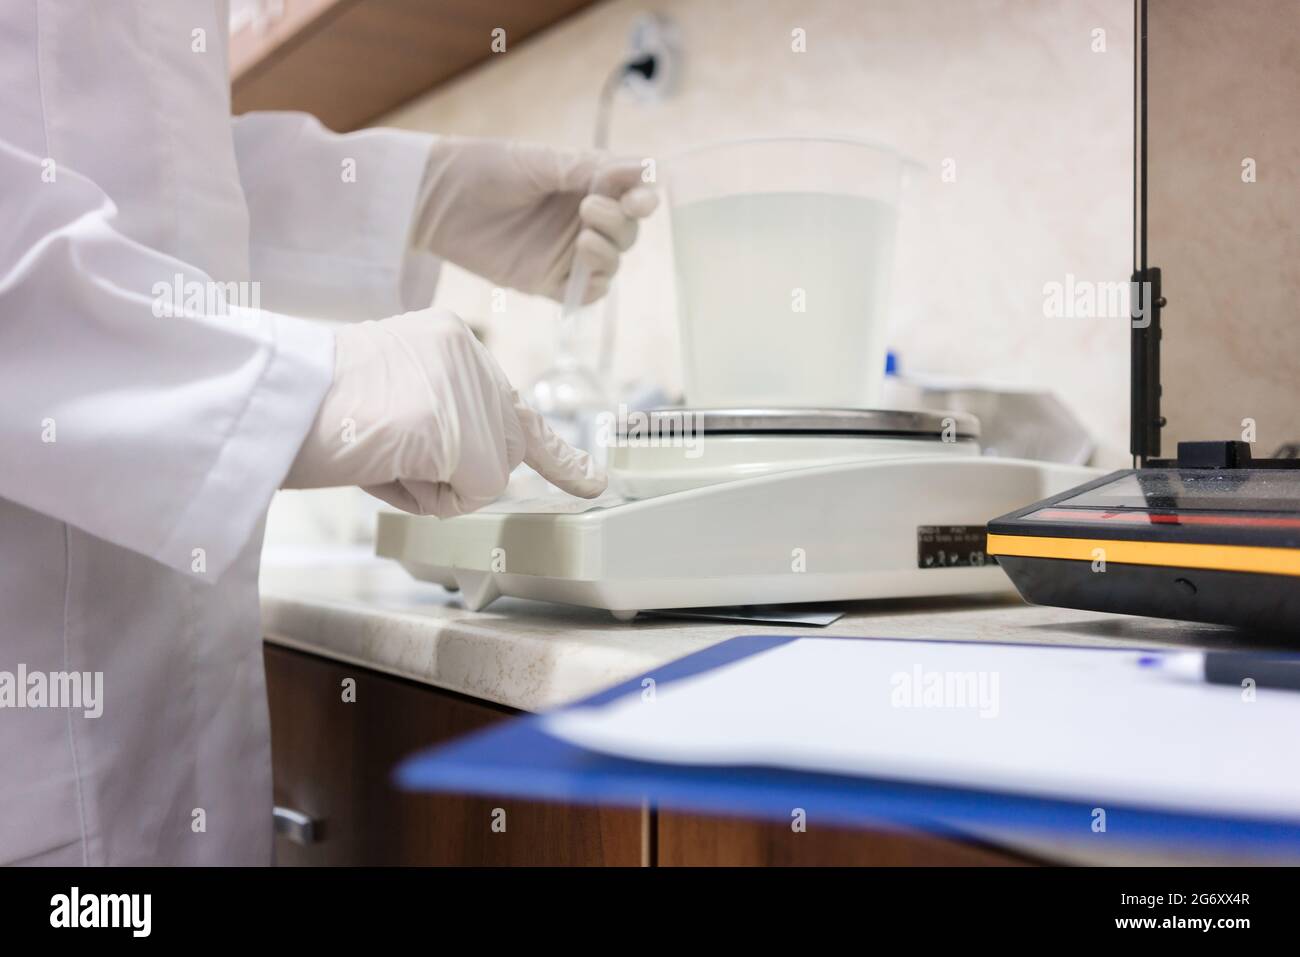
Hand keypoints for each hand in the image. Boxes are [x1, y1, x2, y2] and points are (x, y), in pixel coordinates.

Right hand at [284, 309, 604, 515]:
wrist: (268, 398)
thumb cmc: (311, 410)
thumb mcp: (392, 398)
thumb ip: (444, 419)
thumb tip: (476, 469)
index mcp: (450, 339)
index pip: (512, 406)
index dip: (556, 455)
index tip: (594, 482)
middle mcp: (470, 353)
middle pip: (501, 452)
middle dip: (457, 473)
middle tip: (390, 447)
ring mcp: (467, 388)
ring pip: (486, 479)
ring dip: (433, 486)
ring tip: (378, 450)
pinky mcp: (458, 427)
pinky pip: (468, 497)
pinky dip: (427, 498)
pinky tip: (387, 459)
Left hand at [411, 138, 657, 303]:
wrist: (436, 199)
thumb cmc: (485, 167)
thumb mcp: (540, 161)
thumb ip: (590, 168)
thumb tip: (645, 168)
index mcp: (585, 183)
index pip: (631, 194)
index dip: (644, 198)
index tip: (641, 200)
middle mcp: (581, 219)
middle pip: (627, 231)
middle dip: (618, 222)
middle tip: (588, 207)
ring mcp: (565, 252)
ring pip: (612, 263)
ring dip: (608, 253)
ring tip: (582, 237)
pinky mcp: (546, 281)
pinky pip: (586, 294)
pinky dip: (593, 287)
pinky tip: (581, 269)